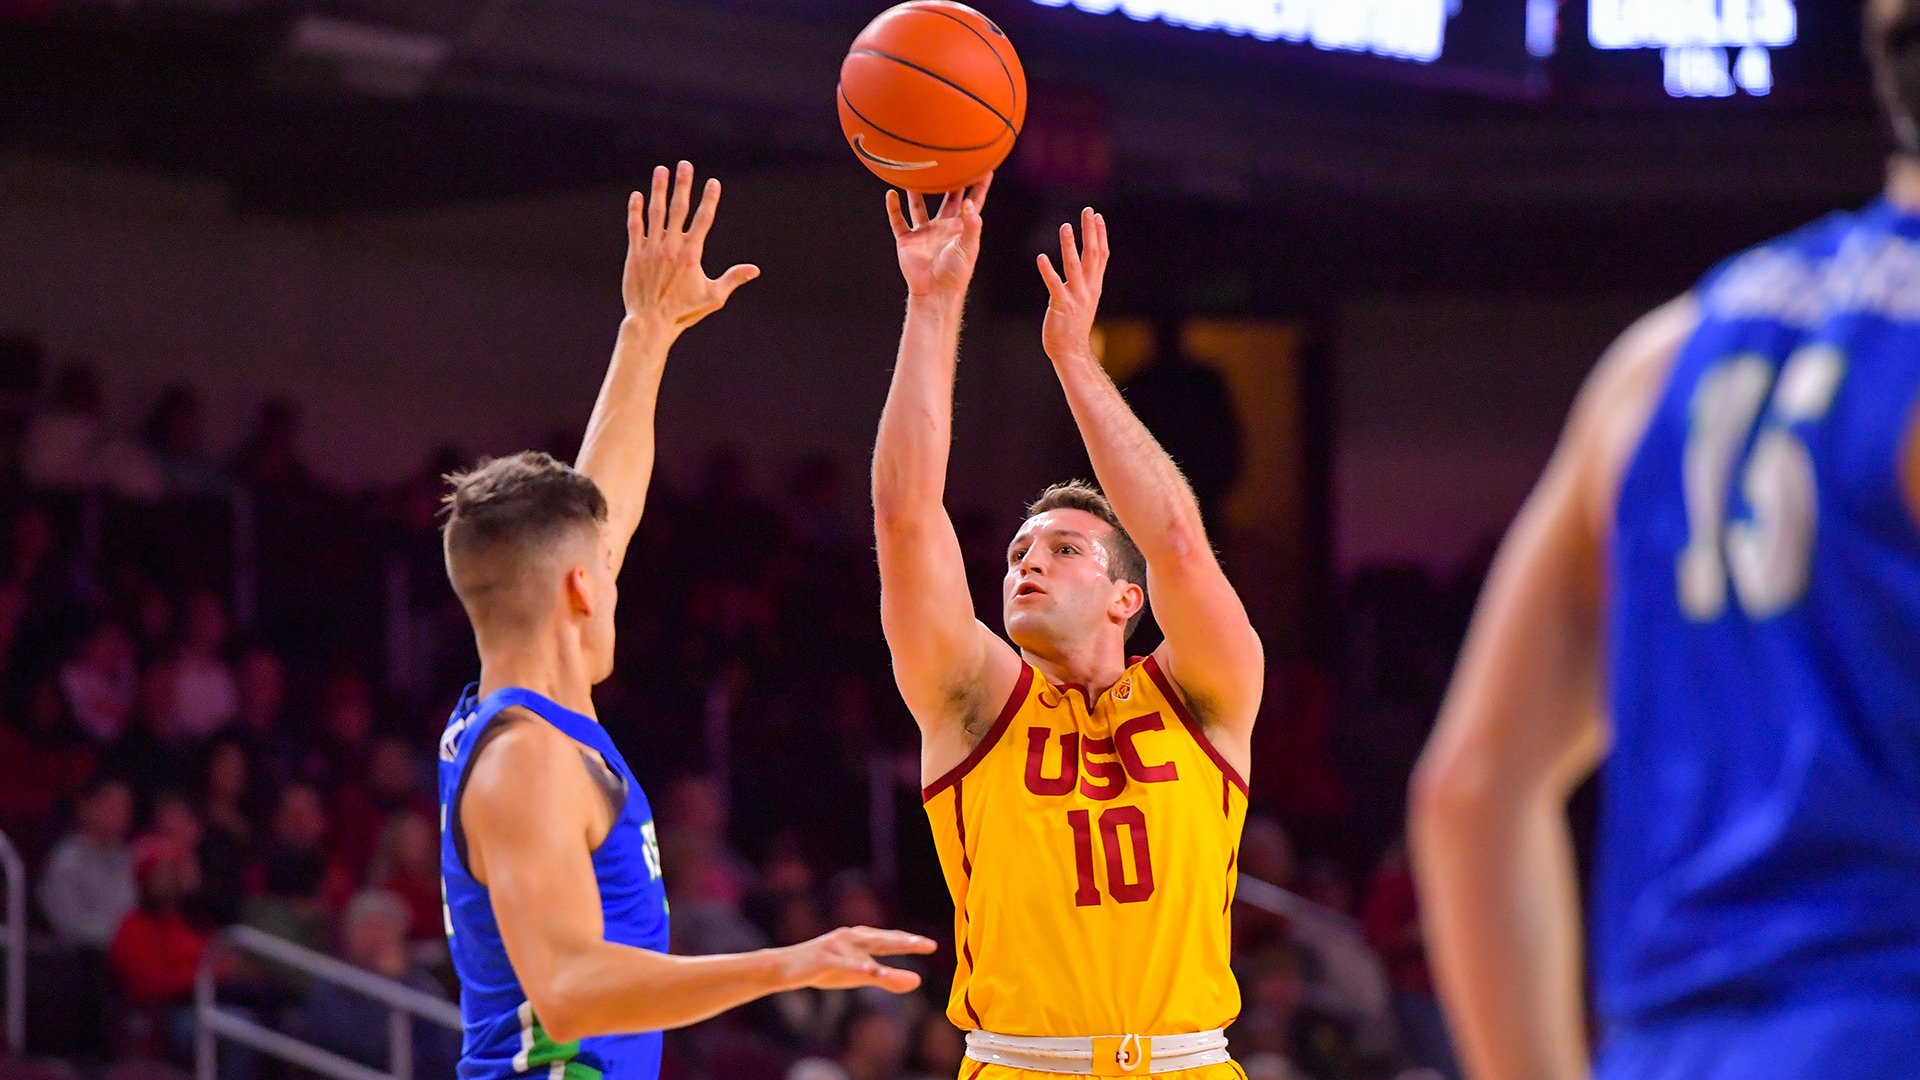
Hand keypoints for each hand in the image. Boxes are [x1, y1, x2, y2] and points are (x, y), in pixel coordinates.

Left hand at [624, 161, 759, 331]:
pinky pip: (635, 226)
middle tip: (685, 165)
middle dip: (683, 185)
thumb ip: (733, 279)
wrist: (651, 322)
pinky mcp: (635, 254)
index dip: (709, 199)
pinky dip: (636, 210)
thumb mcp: (714, 297)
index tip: (713, 182)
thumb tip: (754, 270)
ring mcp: (651, 248)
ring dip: (658, 189)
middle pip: (679, 208)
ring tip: (661, 170)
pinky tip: (637, 195)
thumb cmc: (684, 312)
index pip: (703, 220)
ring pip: (655, 212)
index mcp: (691, 254)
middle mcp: (671, 246)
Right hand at [776, 925, 935, 993]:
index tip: (932, 946)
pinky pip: (843, 962)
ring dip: (886, 950)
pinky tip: (870, 969)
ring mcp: (836, 945)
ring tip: (906, 951)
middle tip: (928, 945)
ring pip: (865, 949)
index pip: (890, 939)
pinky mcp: (822, 957)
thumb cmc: (825, 970)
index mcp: (860, 940)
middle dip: (906, 941)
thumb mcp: (858, 976)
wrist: (783, 968)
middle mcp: (850, 937)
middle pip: (882, 939)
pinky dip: (857, 964)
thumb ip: (887, 978)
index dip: (910, 942)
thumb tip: (918, 981)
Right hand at [888, 172, 992, 301]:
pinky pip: (898, 220)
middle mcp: (943, 226)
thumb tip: (970, 203)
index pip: (974, 202)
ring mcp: (925, 232)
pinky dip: (893, 208)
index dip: (980, 185)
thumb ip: (971, 225)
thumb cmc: (956, 272)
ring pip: (919, 205)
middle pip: (947, 197)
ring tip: (914, 171)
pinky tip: (891, 194)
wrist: (935, 292)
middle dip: (949, 180)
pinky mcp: (908, 240)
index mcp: (961, 227)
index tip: (985, 167)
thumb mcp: (968, 247)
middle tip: (949, 160)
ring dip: (916, 190)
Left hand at [1038, 207, 1108, 364]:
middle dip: (1090, 232)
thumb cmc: (1073, 326)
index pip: (1101, 255)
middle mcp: (1089, 289)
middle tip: (1088, 211)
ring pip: (1074, 266)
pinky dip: (1048, 271)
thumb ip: (1085, 282)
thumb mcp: (1084, 300)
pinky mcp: (1061, 306)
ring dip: (1070, 245)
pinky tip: (1041, 258)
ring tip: (1066, 227)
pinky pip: (1054, 285)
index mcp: (1095, 286)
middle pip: (1092, 255)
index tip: (1097, 217)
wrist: (1071, 351)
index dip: (1100, 235)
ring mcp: (1076, 297)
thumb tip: (1084, 266)